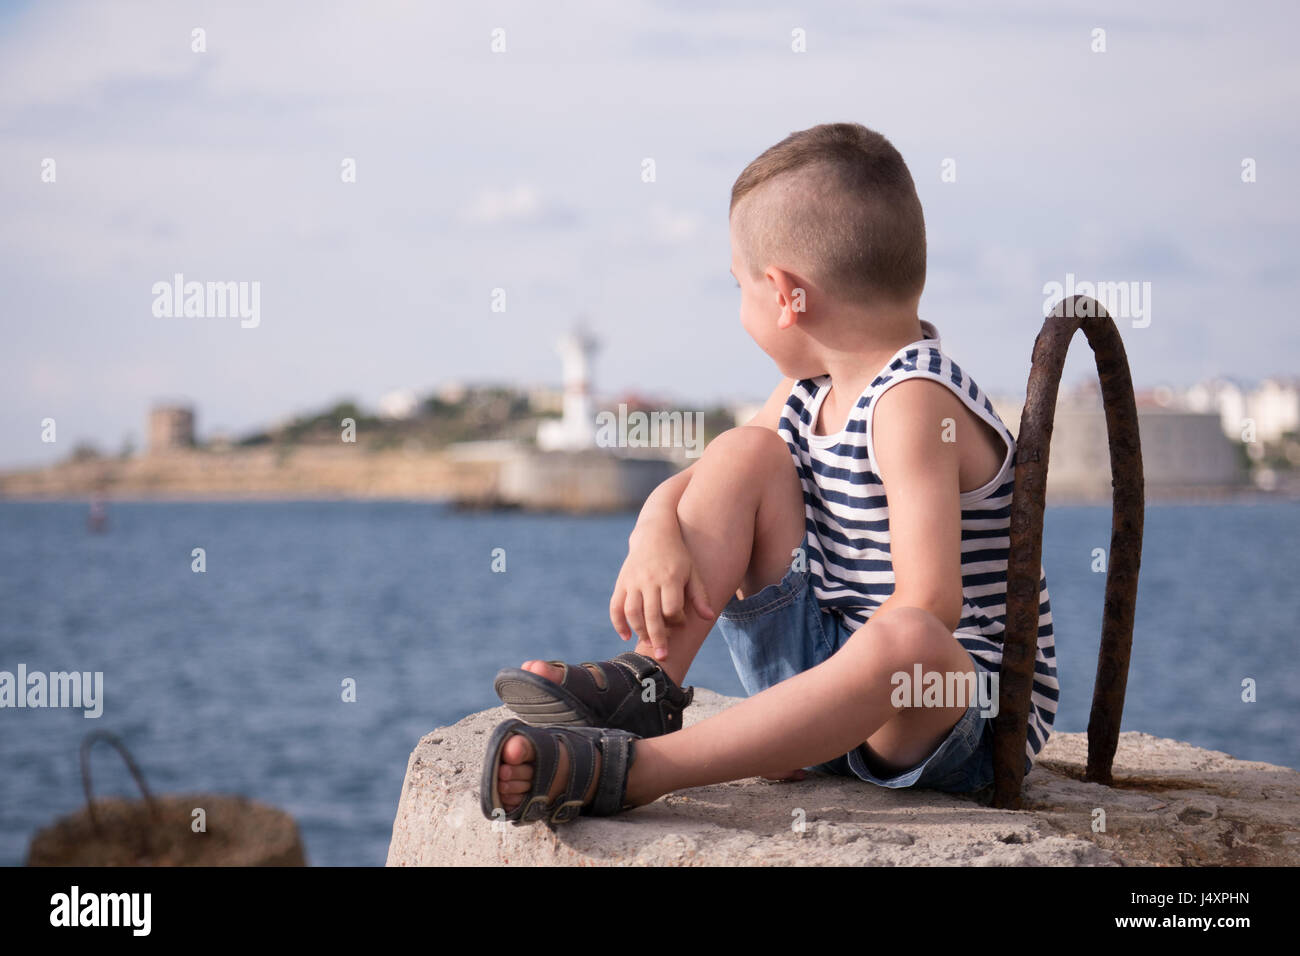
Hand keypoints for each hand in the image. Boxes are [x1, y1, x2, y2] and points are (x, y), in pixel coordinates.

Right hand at [610, 520, 713, 660]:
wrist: (654, 533)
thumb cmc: (678, 555)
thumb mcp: (692, 572)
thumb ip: (699, 595)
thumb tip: (708, 618)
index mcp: (669, 578)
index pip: (671, 608)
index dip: (677, 620)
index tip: (681, 622)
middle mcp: (649, 580)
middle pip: (652, 615)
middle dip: (658, 638)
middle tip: (663, 656)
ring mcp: (633, 581)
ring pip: (632, 613)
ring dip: (639, 631)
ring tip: (648, 643)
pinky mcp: (622, 582)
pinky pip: (616, 606)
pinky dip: (618, 623)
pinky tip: (626, 635)